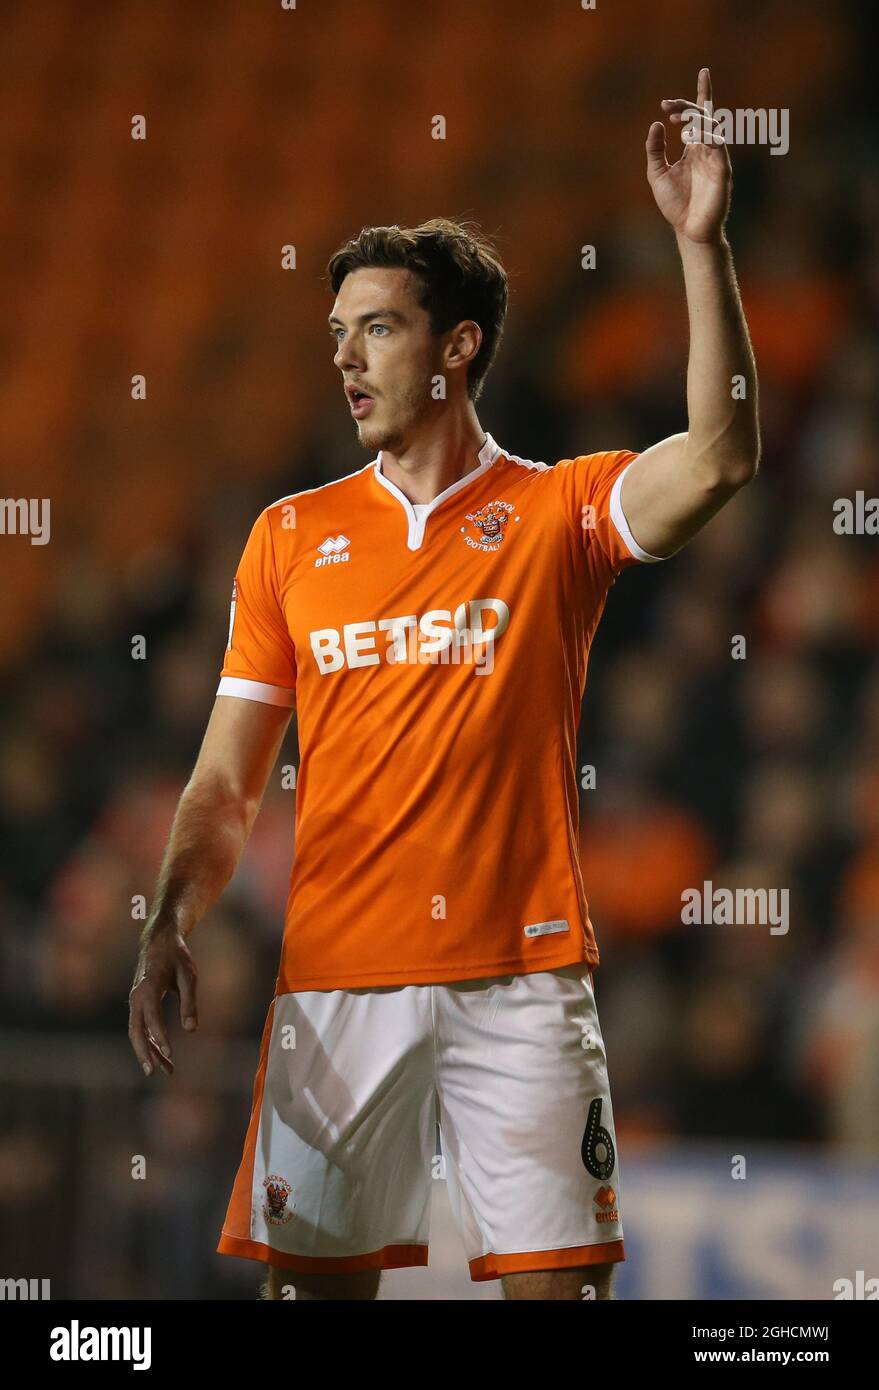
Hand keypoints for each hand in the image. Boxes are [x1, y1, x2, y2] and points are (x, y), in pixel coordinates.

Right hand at [128, 925, 197, 1076]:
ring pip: (137, 1031)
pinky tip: (163, 1054)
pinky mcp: (139, 1004)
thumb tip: (191, 1030)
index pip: (152, 1016)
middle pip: (136, 1030)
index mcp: (149, 987)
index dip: (160, 1036)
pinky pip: (141, 1026)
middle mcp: (137, 996)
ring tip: (166, 1070)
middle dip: (145, 1052)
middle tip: (155, 1073)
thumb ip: (190, 1002)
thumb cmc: (176, 957)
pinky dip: (150, 1041)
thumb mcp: (188, 976)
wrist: (159, 941)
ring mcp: (135, 1000)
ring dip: (149, 1051)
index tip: (170, 1053)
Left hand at [646, 67, 730, 244]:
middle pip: (703, 116)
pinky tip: (692, 135)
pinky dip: (707, 136)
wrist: (689, 230)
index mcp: (694, 147)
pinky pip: (719, 146)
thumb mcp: (657, 174)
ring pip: (713, 126)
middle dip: (685, 107)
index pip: (699, 115)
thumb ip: (655, 150)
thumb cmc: (676, 205)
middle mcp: (707, 149)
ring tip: (676, 119)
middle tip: (666, 106)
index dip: (698, 94)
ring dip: (695, 118)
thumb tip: (656, 124)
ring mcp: (717, 158)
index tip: (669, 97)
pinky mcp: (723, 170)